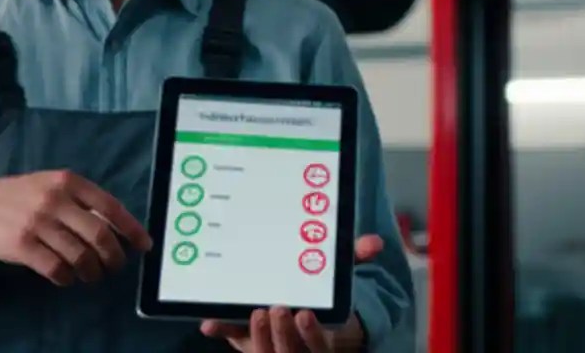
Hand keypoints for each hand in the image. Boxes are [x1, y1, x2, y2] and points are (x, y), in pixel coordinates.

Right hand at [0, 170, 151, 285]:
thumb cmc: (24, 196)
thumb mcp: (54, 185)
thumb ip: (83, 202)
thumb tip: (119, 229)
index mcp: (69, 181)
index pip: (111, 207)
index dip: (131, 229)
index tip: (144, 246)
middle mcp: (55, 199)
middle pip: (99, 235)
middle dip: (113, 257)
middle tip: (114, 267)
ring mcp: (38, 222)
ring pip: (80, 256)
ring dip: (91, 271)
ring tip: (90, 275)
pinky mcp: (23, 245)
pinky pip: (56, 269)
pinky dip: (67, 278)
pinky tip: (67, 277)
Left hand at [200, 235, 383, 351]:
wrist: (300, 311)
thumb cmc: (320, 292)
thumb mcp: (339, 278)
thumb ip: (354, 258)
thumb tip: (375, 242)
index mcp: (322, 338)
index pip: (319, 347)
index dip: (311, 335)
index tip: (303, 313)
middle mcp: (296, 349)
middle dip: (282, 334)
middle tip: (277, 309)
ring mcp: (270, 347)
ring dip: (258, 336)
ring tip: (255, 311)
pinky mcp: (247, 341)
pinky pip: (234, 340)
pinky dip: (223, 330)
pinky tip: (209, 322)